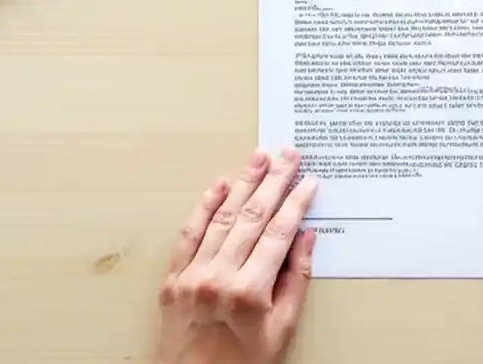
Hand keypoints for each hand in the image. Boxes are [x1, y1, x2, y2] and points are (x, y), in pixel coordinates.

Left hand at [159, 149, 318, 363]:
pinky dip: (204, 208)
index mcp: (250, 292)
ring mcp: (192, 276)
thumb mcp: (282, 328)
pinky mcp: (173, 280)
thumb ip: (296, 279)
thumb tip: (306, 237)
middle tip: (287, 154)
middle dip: (273, 181)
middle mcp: (218, 278)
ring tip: (258, 158)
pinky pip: (189, 234)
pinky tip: (219, 186)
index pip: (279, 233)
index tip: (308, 181)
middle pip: (252, 217)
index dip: (296, 202)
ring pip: (222, 219)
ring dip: (242, 184)